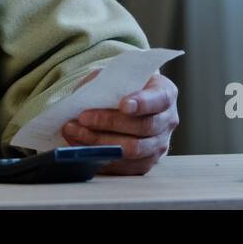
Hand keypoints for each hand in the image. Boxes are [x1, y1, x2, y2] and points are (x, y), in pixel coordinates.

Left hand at [60, 70, 178, 174]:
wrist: (127, 106)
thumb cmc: (120, 88)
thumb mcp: (114, 77)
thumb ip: (104, 84)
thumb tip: (83, 99)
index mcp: (165, 93)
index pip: (159, 99)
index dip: (143, 103)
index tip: (123, 105)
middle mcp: (167, 120)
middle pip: (143, 126)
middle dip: (109, 122)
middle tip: (83, 118)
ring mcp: (159, 144)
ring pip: (133, 149)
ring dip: (100, 142)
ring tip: (75, 132)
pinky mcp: (146, 163)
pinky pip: (125, 166)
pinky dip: (101, 157)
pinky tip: (81, 147)